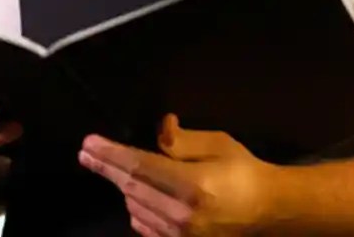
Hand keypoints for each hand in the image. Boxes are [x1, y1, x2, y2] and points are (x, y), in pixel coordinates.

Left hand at [80, 114, 277, 236]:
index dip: (111, 154)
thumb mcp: (217, 145)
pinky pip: (145, 227)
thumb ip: (183, 140)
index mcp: (192, 185)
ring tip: (114, 169)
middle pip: (131, 187)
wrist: (267, 210)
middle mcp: (181, 214)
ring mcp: (180, 235)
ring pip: (135, 207)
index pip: (139, 166)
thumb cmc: (242, 171)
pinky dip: (136, 209)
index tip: (89, 144)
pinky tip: (132, 197)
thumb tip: (161, 128)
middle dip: (107, 168)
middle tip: (86, 153)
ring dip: (123, 187)